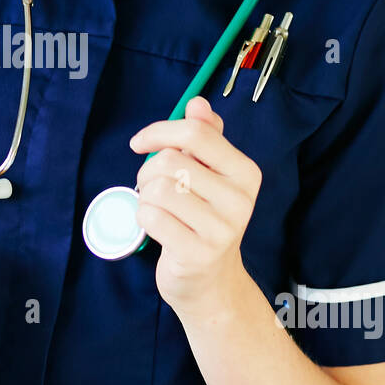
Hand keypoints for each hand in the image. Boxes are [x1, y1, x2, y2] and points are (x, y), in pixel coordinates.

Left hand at [129, 95, 261, 315]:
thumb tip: (197, 103)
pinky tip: (156, 227)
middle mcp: (239, 199)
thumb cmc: (203, 218)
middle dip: (148, 171)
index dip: (159, 131)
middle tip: (151, 187)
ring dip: (144, 196)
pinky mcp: (197, 253)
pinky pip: (150, 216)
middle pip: (170, 161)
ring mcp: (221, 229)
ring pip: (157, 189)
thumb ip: (204, 137)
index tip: (139, 143)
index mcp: (245, 172)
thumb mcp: (208, 175)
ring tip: (156, 208)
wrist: (210, 281)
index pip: (197, 133)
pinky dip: (143, 217)